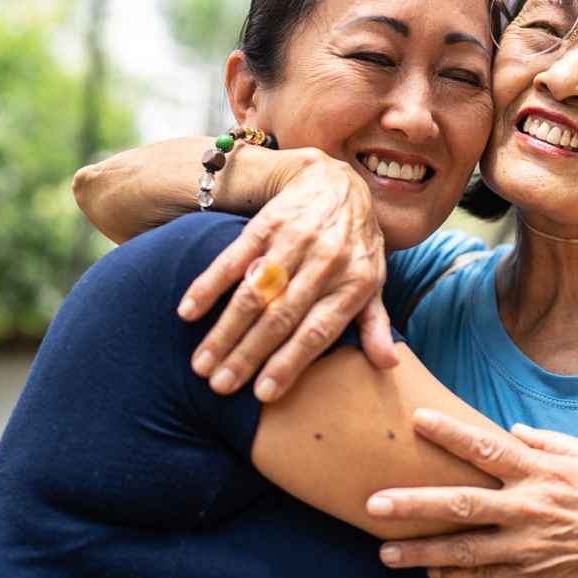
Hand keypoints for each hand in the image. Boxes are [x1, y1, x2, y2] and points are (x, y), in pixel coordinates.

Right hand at [176, 150, 392, 399]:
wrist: (338, 182)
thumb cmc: (356, 244)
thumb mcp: (374, 281)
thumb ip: (376, 323)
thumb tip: (390, 364)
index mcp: (354, 282)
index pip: (318, 332)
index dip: (289, 363)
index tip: (262, 395)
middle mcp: (326, 262)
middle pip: (281, 317)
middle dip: (247, 355)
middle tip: (218, 386)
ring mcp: (295, 240)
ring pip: (255, 293)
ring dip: (224, 330)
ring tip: (200, 363)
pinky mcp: (267, 224)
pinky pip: (234, 258)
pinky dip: (208, 285)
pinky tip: (188, 312)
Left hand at [367, 409, 577, 577]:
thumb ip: (551, 444)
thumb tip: (516, 431)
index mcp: (543, 473)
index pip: (487, 448)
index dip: (450, 433)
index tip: (417, 419)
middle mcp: (529, 510)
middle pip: (460, 505)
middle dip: (413, 504)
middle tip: (373, 504)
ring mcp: (528, 550)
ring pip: (464, 551)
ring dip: (421, 552)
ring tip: (385, 552)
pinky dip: (455, 576)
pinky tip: (430, 572)